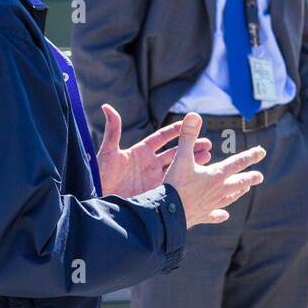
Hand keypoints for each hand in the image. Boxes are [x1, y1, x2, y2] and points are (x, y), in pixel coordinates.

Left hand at [97, 104, 212, 198]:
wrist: (99, 201)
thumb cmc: (100, 176)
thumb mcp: (107, 153)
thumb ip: (112, 131)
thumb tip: (107, 107)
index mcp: (139, 152)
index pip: (161, 137)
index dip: (175, 130)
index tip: (190, 123)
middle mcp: (149, 165)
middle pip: (174, 152)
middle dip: (191, 146)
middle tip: (208, 143)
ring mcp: (153, 180)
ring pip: (177, 168)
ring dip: (192, 162)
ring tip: (208, 158)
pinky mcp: (155, 193)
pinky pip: (174, 185)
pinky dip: (186, 181)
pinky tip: (198, 179)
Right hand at [163, 112, 265, 226]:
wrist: (168, 214)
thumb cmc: (175, 185)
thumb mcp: (181, 157)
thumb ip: (188, 135)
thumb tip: (194, 114)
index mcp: (216, 175)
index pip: (237, 163)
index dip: (250, 156)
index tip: (262, 151)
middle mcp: (217, 191)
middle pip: (238, 183)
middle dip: (250, 178)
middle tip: (260, 176)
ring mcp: (211, 205)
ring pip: (229, 198)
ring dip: (238, 192)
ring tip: (244, 189)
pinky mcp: (202, 216)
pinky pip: (214, 215)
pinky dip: (219, 215)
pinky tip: (224, 216)